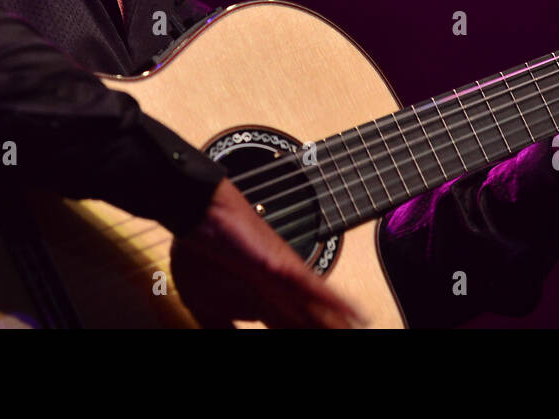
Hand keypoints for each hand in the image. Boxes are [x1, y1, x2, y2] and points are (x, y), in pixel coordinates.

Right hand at [170, 177, 365, 327]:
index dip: (306, 338)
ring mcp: (285, 278)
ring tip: (362, 331)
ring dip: (340, 326)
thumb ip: (223, 329)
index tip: (328, 342)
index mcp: (264, 303)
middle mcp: (280, 292)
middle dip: (329, 333)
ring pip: (322, 313)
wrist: (196, 216)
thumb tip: (233, 341)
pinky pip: (315, 288)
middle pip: (312, 325)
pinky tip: (359, 316)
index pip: (291, 331)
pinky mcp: (284, 266)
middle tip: (354, 339)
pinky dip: (338, 304)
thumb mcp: (204, 307)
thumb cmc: (199, 254)